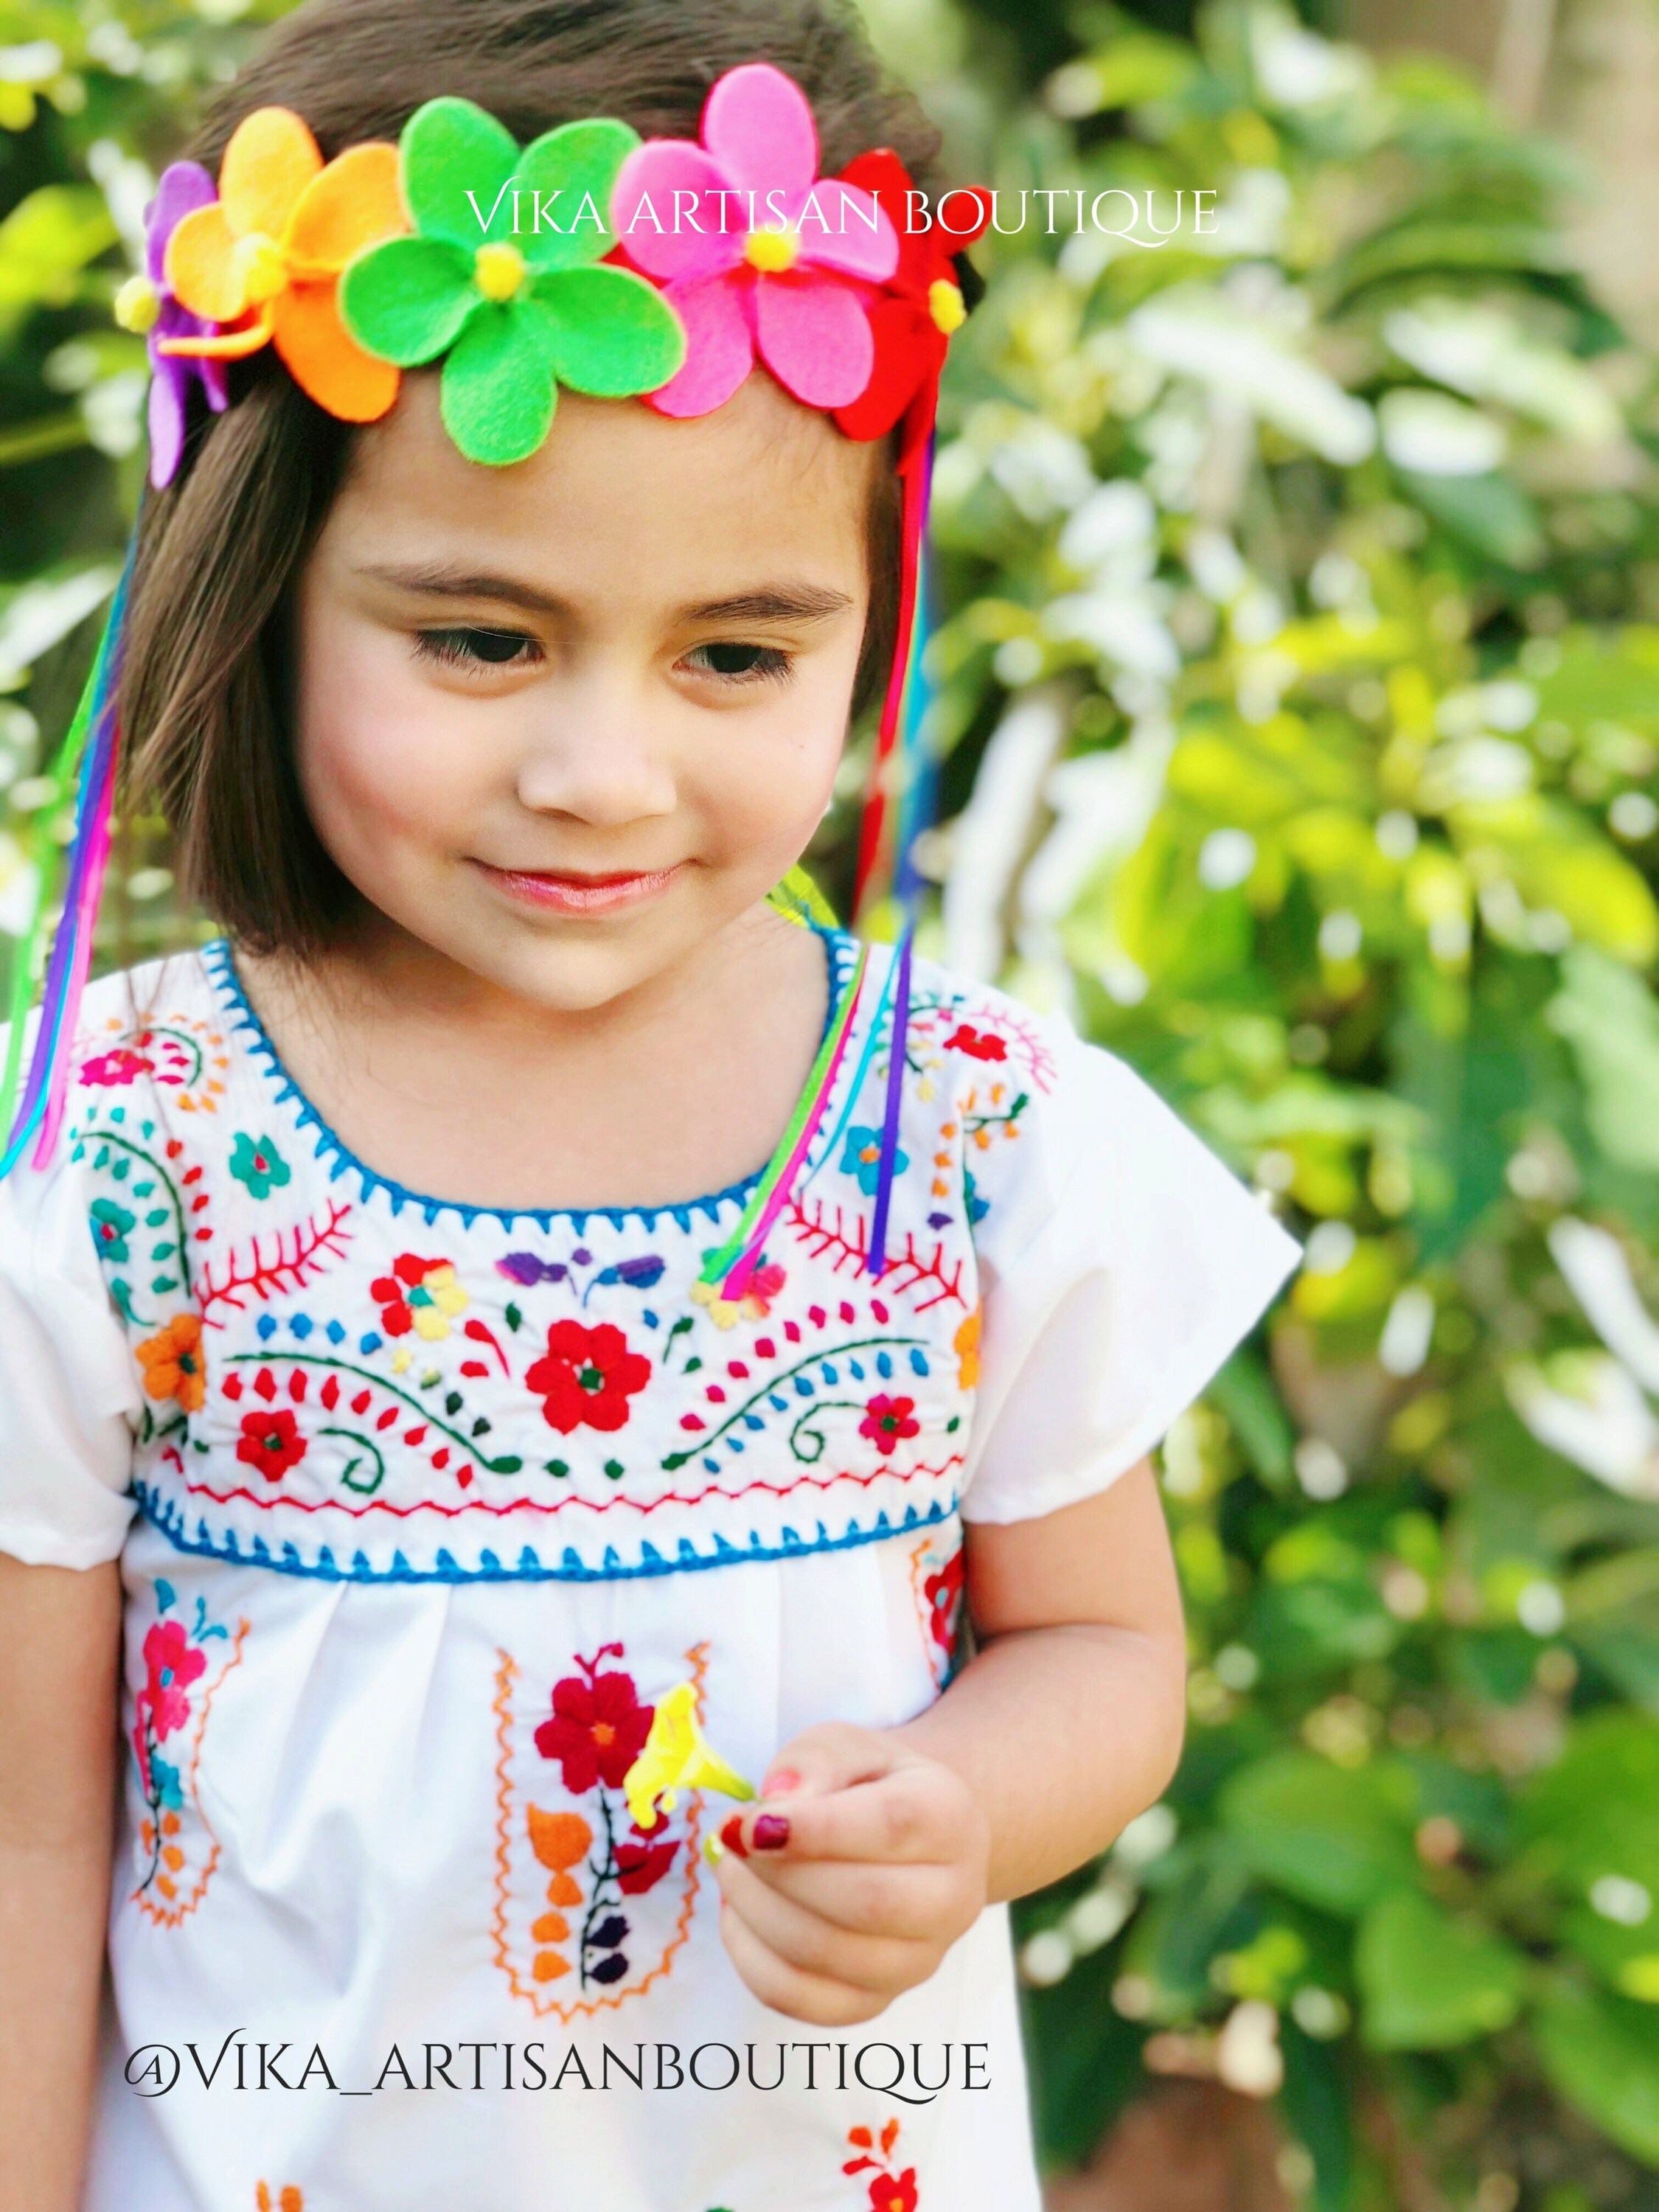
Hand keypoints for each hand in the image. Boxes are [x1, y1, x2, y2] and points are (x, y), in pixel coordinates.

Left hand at [708, 1723, 989, 2025]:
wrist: (903, 1842)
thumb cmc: (868, 1785)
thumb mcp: (846, 1746)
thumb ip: (814, 1761)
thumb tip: (776, 1804)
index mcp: (953, 1818)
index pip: (891, 1827)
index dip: (814, 1828)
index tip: (749, 1822)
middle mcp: (953, 1899)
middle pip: (865, 1901)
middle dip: (778, 1874)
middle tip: (730, 1842)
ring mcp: (918, 1962)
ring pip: (829, 1955)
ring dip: (757, 1912)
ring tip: (731, 1870)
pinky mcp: (875, 2002)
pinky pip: (804, 1999)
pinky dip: (753, 1959)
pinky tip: (739, 1915)